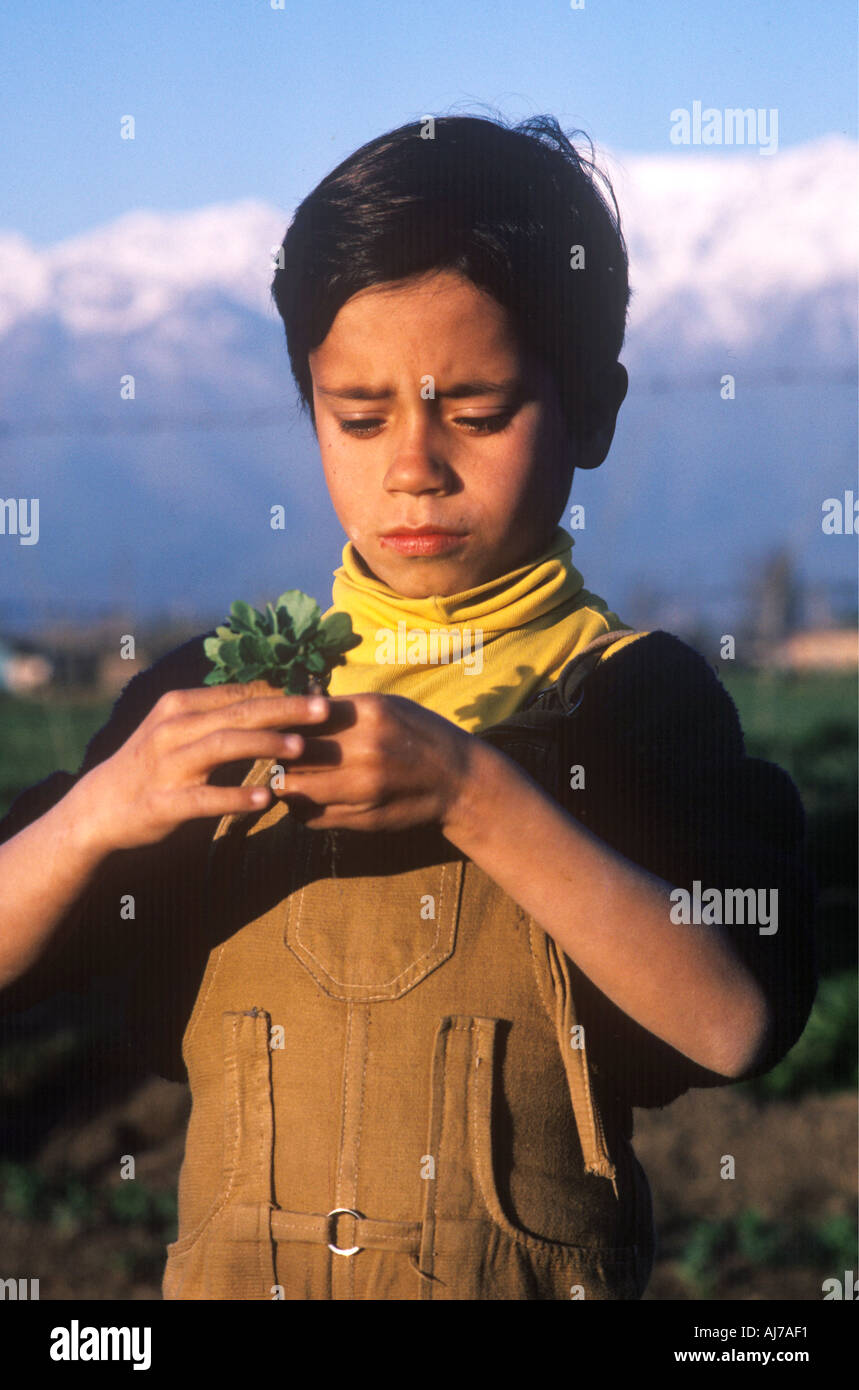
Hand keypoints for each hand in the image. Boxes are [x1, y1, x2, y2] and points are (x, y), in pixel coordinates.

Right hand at [73, 682, 331, 852]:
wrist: (99, 809)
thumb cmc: (152, 766)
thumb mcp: (179, 729)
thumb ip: (218, 714)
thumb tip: (272, 697)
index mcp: (181, 705)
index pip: (240, 692)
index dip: (282, 691)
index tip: (320, 691)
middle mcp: (174, 728)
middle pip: (239, 712)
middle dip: (286, 709)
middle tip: (326, 709)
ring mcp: (168, 765)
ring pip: (222, 746)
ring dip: (264, 744)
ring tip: (301, 746)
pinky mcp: (164, 803)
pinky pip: (205, 798)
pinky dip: (236, 797)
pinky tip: (266, 800)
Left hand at [266, 692, 475, 832]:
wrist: (460, 780)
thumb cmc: (420, 735)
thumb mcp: (388, 706)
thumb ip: (343, 708)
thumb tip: (293, 709)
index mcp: (369, 713)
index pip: (299, 719)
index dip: (283, 726)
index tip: (283, 730)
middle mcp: (365, 749)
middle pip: (290, 754)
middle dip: (280, 757)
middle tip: (283, 757)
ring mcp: (364, 788)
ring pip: (293, 789)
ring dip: (287, 785)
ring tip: (296, 778)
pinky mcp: (363, 818)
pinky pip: (310, 817)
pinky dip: (302, 810)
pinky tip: (313, 800)